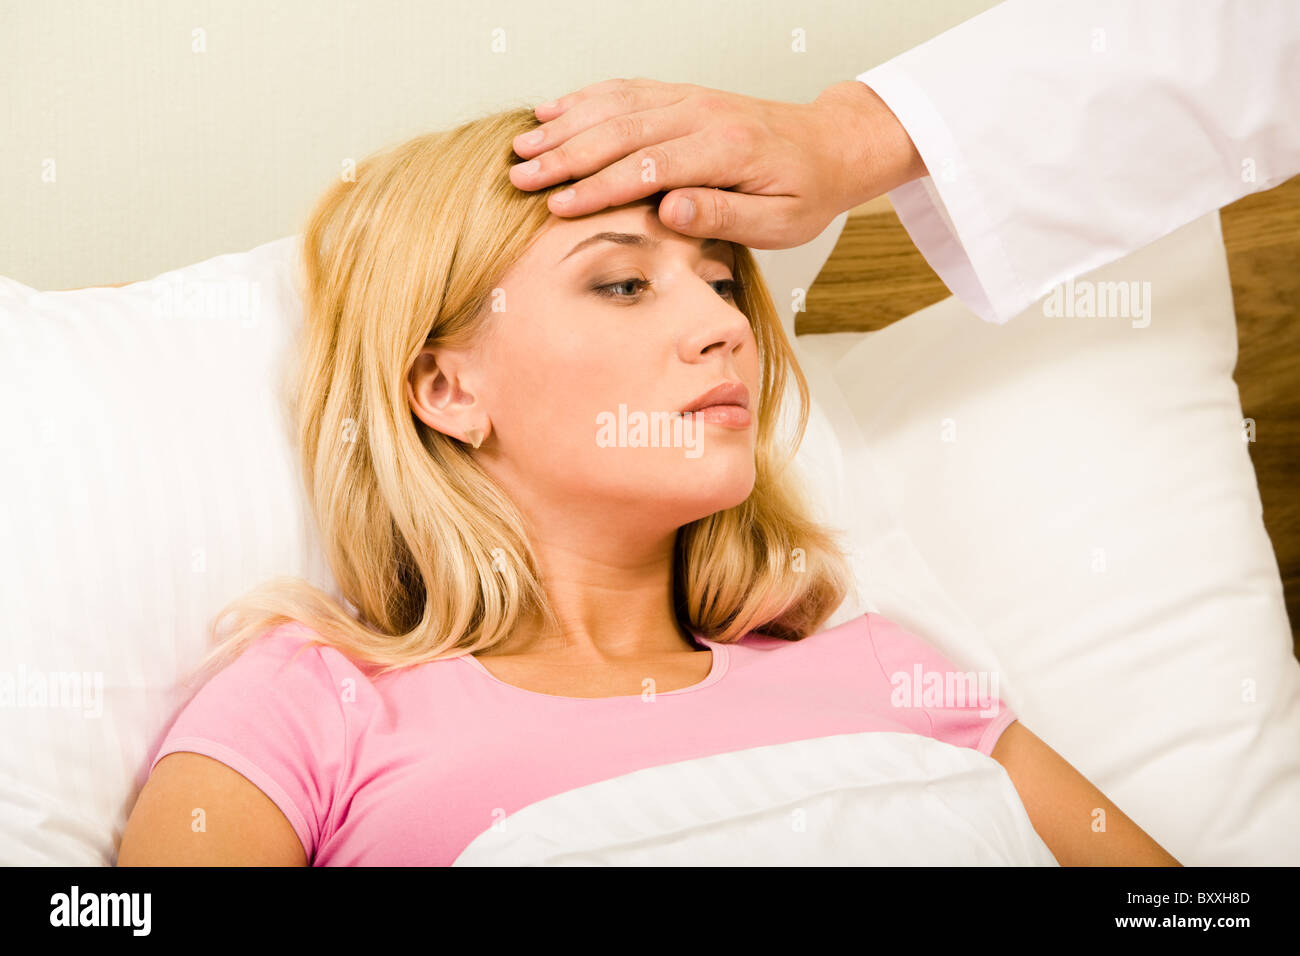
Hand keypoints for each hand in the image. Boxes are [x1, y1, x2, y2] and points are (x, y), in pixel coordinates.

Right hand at [508, 78, 926, 249]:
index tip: (558, 206)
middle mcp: (703, 115)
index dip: (598, 188)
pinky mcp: (684, 95)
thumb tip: (670, 209)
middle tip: (520, 178)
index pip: (649, 168)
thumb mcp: (779, 223)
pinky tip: (553, 110)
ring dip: (565, 125)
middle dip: (565, 156)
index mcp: (726, 150)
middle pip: (621, 132)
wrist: (831, 146)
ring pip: (617, 107)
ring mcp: (691, 99)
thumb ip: (724, 215)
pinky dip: (586, 98)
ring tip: (522, 146)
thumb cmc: (806, 192)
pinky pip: (628, 90)